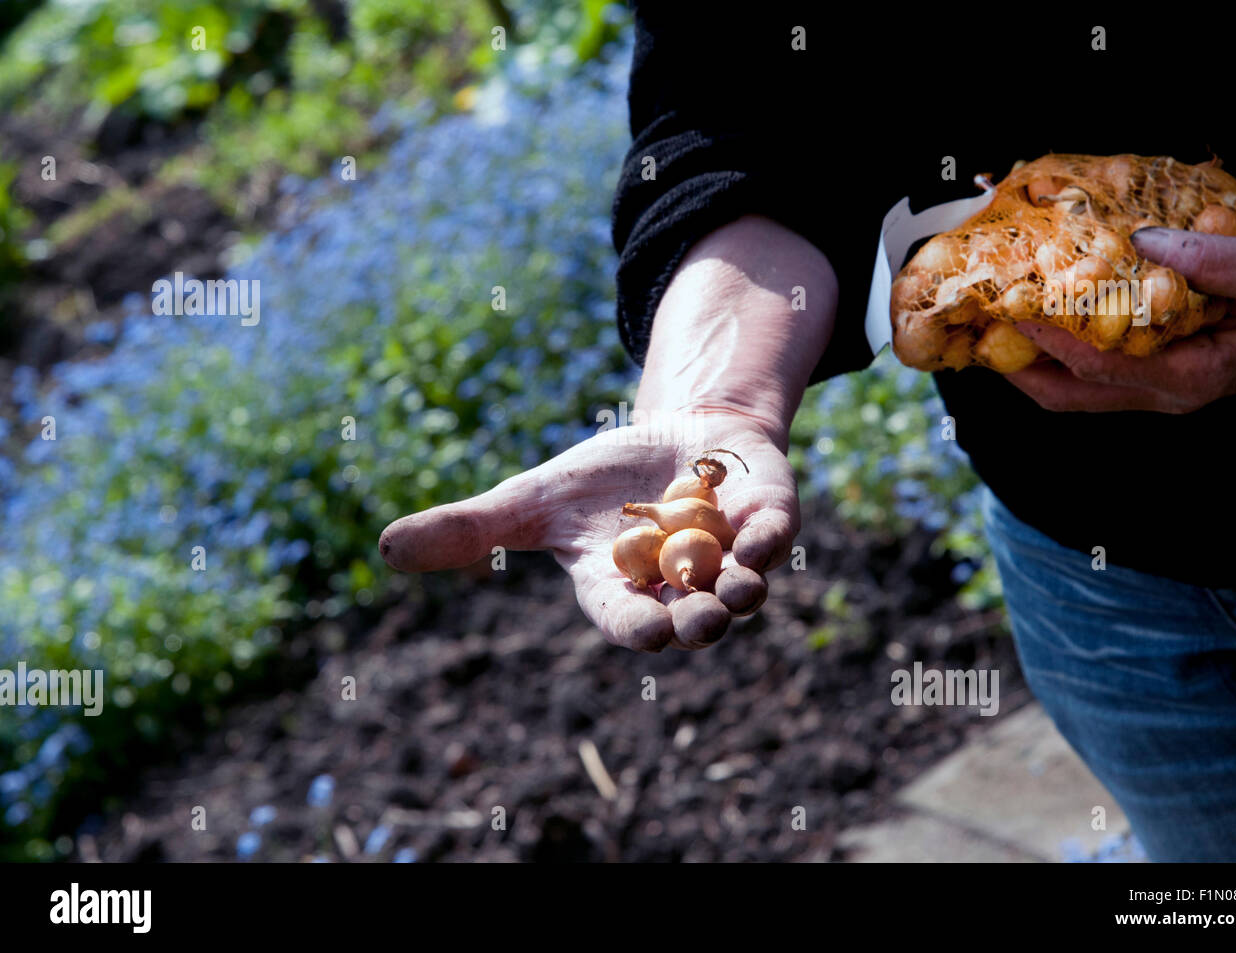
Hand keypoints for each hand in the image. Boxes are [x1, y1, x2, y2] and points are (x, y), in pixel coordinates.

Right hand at [377, 410, 797, 652]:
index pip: (628, 621)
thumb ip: (470, 532)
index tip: (648, 633)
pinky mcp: (767, 520)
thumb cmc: (598, 481)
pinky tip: (765, 534)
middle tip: (700, 621)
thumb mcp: (531, 503)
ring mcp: (730, 557)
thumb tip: (384, 548)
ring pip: (740, 588)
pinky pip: (774, 538)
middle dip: (697, 622)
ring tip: (740, 589)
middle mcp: (680, 588)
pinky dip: (771, 538)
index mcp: (622, 591)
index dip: (637, 628)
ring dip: (741, 591)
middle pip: (691, 619)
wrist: (674, 436)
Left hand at [1006, 225, 1235, 412]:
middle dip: (1020, 370)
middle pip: (1073, 395)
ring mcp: (1167, 387)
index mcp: (1194, 377)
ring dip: (1035, 364)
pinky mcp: (1166, 370)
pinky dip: (1064, 352)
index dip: (1046, 341)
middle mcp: (1173, 393)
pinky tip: (1045, 322)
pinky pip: (1099, 373)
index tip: (1009, 311)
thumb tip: (1143, 244)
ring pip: (1081, 391)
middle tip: (978, 336)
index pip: (1098, 367)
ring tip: (995, 331)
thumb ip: (1212, 259)